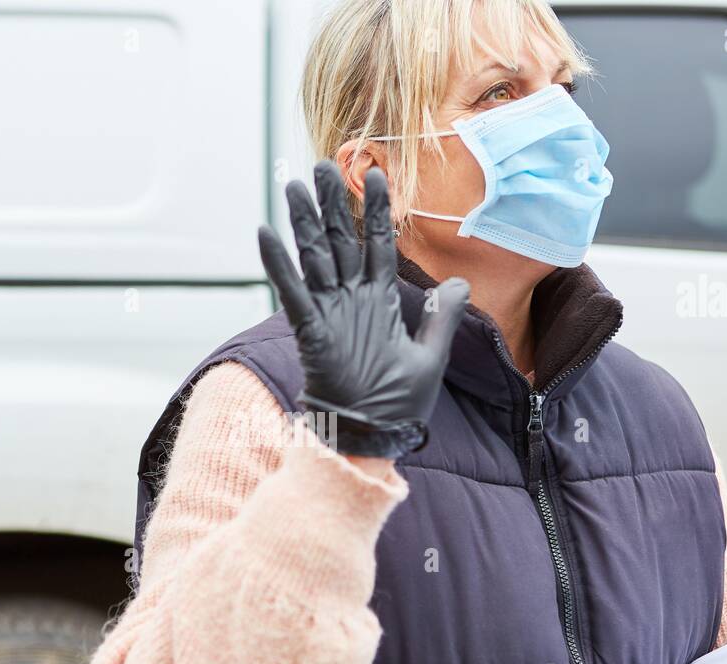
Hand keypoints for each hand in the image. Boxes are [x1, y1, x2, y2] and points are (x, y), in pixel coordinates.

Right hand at [257, 160, 469, 459]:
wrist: (373, 435)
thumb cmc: (399, 403)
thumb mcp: (430, 356)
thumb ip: (441, 318)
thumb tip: (460, 284)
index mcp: (379, 300)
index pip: (376, 243)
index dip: (376, 210)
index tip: (379, 174)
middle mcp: (351, 299)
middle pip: (340, 240)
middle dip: (333, 203)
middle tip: (324, 165)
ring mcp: (328, 312)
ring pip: (314, 256)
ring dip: (304, 221)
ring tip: (294, 185)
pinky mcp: (311, 330)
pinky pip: (292, 291)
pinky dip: (278, 264)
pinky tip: (267, 233)